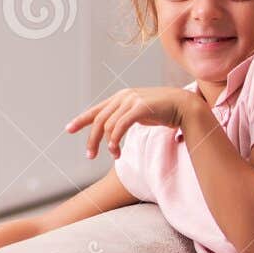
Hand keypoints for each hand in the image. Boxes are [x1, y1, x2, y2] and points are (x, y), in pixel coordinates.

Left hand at [66, 87, 205, 159]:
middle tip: (90, 156)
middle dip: (92, 140)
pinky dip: (115, 139)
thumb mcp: (140, 113)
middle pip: (99, 120)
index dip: (81, 120)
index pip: (96, 110)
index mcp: (120, 97)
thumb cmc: (164, 111)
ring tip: (114, 155)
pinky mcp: (139, 107)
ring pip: (109, 125)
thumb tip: (114, 130)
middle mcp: (123, 96)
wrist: (184, 105)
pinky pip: (121, 126)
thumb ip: (126, 117)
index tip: (69, 129)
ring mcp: (131, 100)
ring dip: (109, 144)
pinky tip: (116, 150)